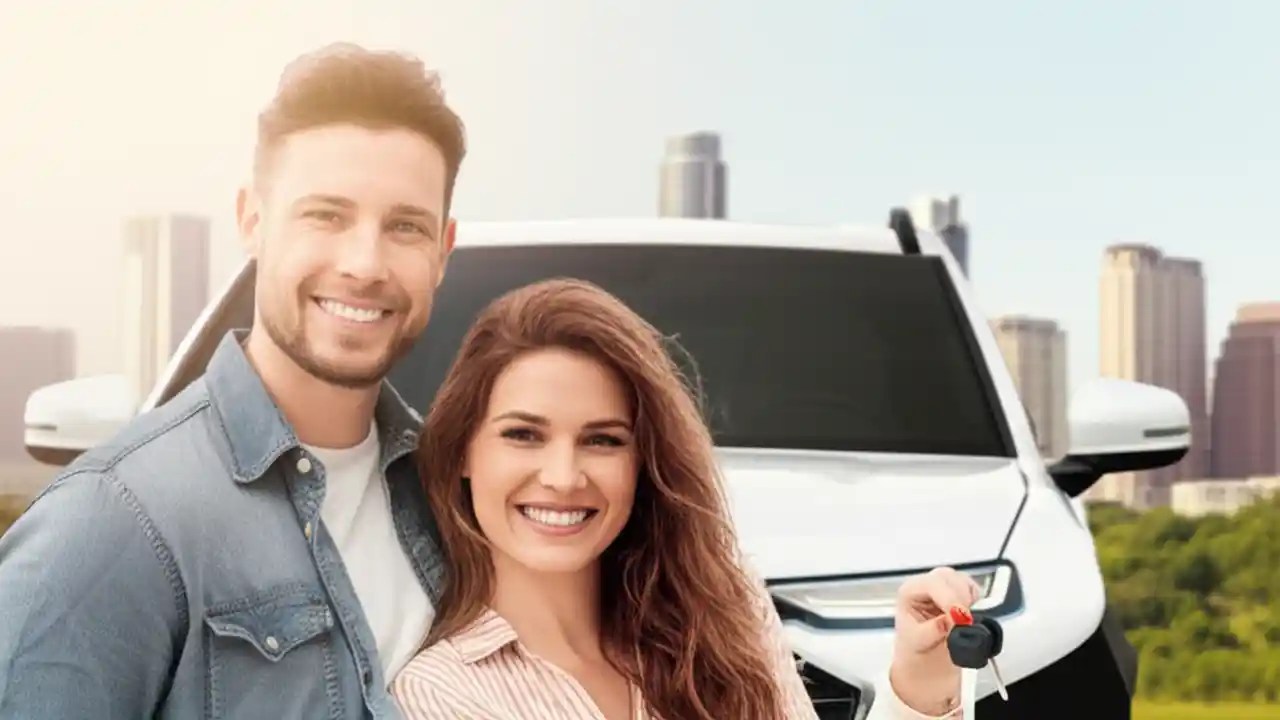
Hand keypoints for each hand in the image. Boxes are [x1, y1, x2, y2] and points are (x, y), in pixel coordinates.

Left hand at [888, 567, 981, 713]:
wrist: (923, 655)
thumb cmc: (915, 646)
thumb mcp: (919, 642)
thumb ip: (934, 630)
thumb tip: (951, 620)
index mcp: (909, 591)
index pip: (931, 584)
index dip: (948, 598)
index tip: (960, 617)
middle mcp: (925, 584)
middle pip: (948, 578)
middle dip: (959, 599)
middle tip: (964, 622)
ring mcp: (942, 585)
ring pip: (961, 580)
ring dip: (967, 599)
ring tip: (962, 621)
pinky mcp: (957, 591)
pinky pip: (971, 587)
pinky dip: (973, 599)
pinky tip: (966, 614)